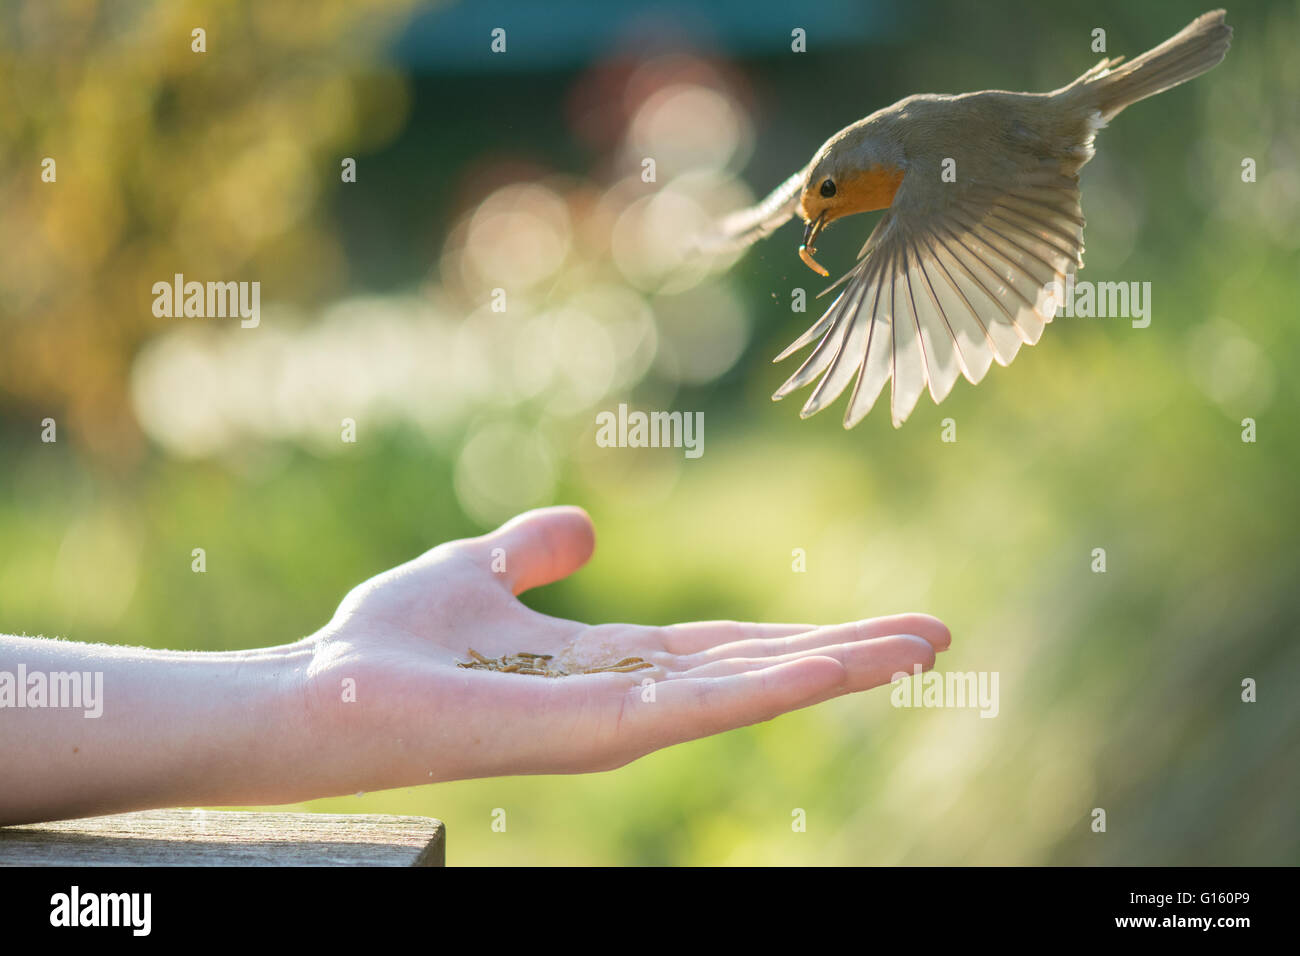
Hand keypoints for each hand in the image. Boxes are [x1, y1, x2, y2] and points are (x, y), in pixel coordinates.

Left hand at [303, 506, 950, 789]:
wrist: (319, 693)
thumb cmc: (388, 643)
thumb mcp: (478, 568)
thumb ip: (534, 548)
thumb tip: (584, 528)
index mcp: (611, 663)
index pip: (728, 647)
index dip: (801, 633)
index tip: (876, 621)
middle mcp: (628, 699)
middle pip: (759, 671)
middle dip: (847, 654)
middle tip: (937, 635)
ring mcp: (618, 722)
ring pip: (752, 692)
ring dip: (837, 667)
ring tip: (920, 646)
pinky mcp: (594, 733)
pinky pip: (702, 706)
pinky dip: (776, 685)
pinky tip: (838, 663)